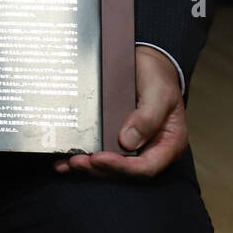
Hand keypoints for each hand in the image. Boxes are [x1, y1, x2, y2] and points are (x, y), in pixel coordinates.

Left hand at [54, 46, 186, 177]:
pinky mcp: (115, 136)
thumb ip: (148, 117)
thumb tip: (128, 142)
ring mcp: (131, 144)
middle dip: (99, 168)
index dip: (122, 167)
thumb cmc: (158, 77)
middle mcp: (149, 149)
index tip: (100, 158)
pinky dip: (83, 156)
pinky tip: (64, 161)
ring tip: (68, 162)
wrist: (148, 63)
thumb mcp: (159, 92)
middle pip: (124, 169)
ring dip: (88, 166)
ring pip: (110, 164)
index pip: (146, 167)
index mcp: (167, 144)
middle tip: (76, 160)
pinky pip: (100, 150)